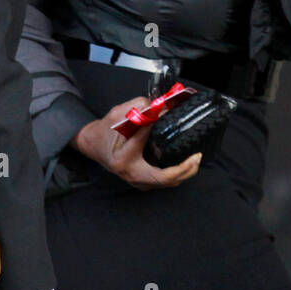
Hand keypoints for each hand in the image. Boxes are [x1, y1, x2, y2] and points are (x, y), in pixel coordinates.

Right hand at [72, 97, 202, 191]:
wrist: (93, 144)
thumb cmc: (105, 131)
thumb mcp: (118, 114)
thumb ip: (140, 108)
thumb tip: (162, 106)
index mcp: (123, 158)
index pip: (143, 142)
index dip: (155, 126)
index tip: (166, 113)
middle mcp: (131, 174)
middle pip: (164, 178)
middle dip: (184, 169)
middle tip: (197, 156)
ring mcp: (136, 181)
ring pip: (166, 183)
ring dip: (183, 173)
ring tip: (195, 160)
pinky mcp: (141, 181)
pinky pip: (163, 181)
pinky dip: (176, 174)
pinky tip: (185, 163)